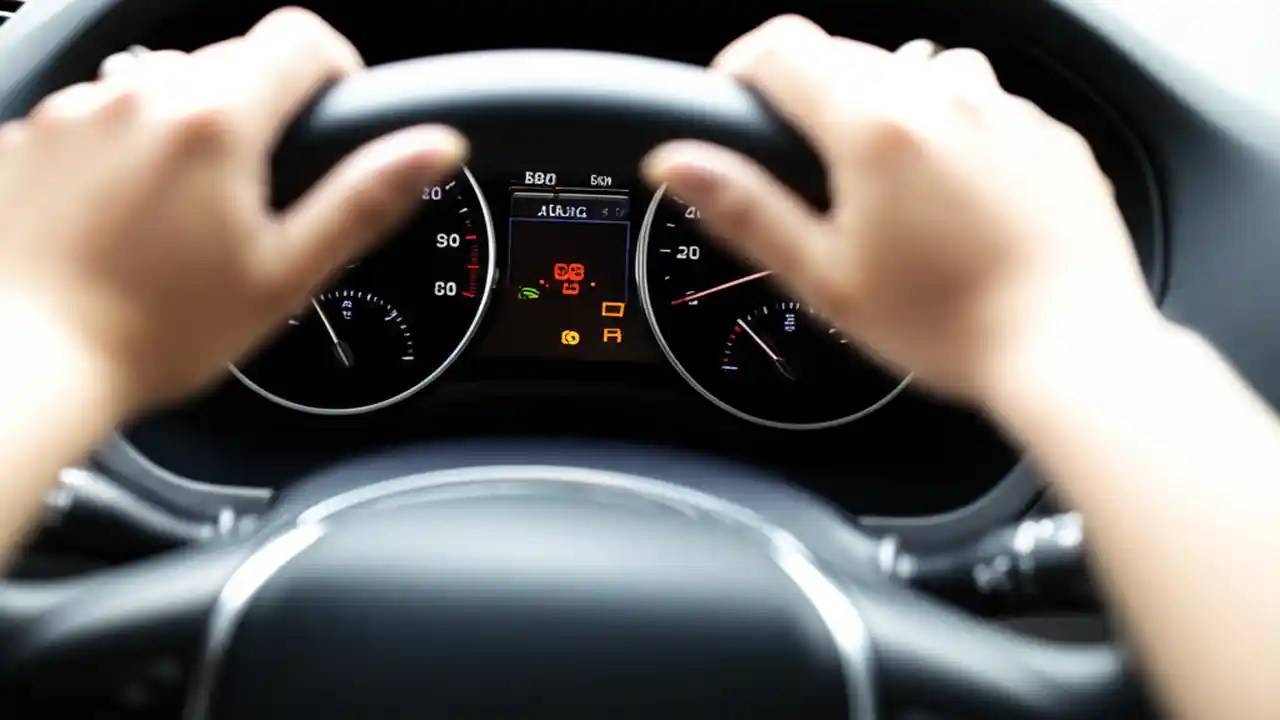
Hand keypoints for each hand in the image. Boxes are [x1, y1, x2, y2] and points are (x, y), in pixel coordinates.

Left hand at [0, 8, 465, 416]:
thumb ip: (365, 199)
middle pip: (230, 61)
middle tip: (254, 197)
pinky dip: (120, 152)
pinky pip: (96, 116)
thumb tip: (437, 148)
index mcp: (216, 123)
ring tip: (179, 218)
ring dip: (186, 130)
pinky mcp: (29, 136)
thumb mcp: (285, 274)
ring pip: (160, 86)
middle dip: (257, 112)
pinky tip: (120, 221)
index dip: (334, 67)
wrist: (22, 365)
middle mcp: (139, 95)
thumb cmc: (152, 333)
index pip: (300, 38)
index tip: (329, 113)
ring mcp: (75, 111)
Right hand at [642, 16, 1161, 402]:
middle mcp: (945, 96)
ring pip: (919, 72)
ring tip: (889, 189)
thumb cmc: (951, 325)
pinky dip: (953, 133)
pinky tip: (954, 202)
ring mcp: (1005, 109)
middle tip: (810, 173)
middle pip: (849, 56)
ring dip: (887, 108)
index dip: (742, 64)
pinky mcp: (1048, 133)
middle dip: (814, 97)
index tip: (734, 95)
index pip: (783, 48)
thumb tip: (677, 163)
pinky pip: (982, 105)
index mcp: (877, 126)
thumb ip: (745, 209)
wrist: (1071, 351)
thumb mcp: (823, 278)